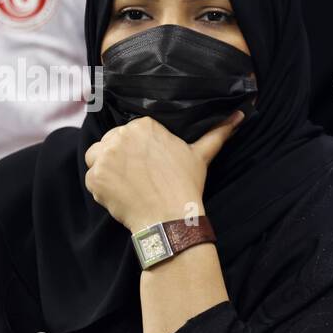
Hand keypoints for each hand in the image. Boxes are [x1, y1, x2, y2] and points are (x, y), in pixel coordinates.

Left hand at [83, 112, 241, 232]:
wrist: (170, 218)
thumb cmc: (185, 185)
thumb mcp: (201, 155)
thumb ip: (216, 132)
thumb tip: (240, 115)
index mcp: (144, 125)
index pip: (130, 133)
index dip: (138, 151)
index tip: (150, 166)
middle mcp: (120, 135)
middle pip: (110, 143)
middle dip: (121, 159)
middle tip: (140, 179)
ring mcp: (104, 157)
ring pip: (97, 158)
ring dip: (107, 171)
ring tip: (129, 186)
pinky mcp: (94, 177)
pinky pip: (92, 179)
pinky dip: (103, 189)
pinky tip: (123, 196)